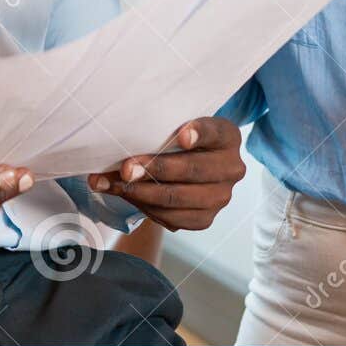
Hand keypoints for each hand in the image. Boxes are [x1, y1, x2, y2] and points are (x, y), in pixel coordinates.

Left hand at [87, 117, 245, 230]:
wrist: (188, 166)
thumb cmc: (177, 138)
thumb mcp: (175, 126)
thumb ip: (159, 131)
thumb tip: (118, 142)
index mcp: (227, 137)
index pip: (214, 132)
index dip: (198, 133)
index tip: (181, 136)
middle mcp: (231, 168)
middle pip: (192, 169)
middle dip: (154, 169)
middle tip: (126, 169)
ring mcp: (221, 197)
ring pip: (178, 198)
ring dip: (141, 192)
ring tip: (114, 184)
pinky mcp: (205, 219)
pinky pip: (172, 218)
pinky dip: (144, 207)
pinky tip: (125, 195)